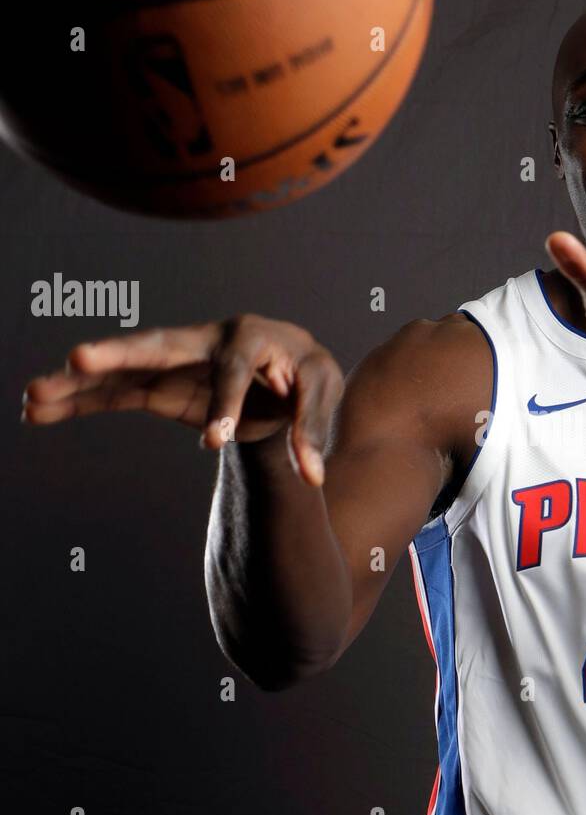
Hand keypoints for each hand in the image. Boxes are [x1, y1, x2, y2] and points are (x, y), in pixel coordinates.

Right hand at [21, 314, 344, 485]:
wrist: (290, 369)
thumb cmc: (308, 375)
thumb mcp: (323, 394)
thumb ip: (315, 430)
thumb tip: (314, 476)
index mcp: (252, 338)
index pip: (234, 370)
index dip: (226, 402)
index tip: (216, 442)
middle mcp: (206, 341)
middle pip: (158, 346)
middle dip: (118, 354)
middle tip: (77, 359)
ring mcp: (177, 361)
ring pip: (124, 370)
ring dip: (79, 384)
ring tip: (33, 397)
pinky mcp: (160, 384)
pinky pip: (115, 393)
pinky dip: (81, 402)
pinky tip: (40, 411)